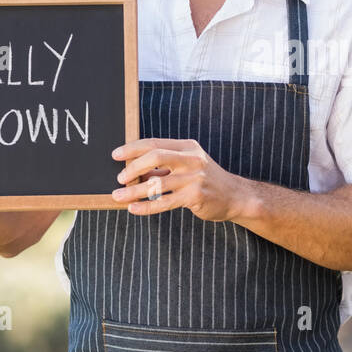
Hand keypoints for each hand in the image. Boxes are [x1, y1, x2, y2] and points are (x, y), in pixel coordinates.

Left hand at [110, 137, 249, 220]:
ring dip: (134, 191)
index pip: (154, 143)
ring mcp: (194, 178)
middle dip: (133, 167)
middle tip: (120, 178)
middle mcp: (192, 159)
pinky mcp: (195, 196)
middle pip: (155, 157)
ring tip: (118, 196)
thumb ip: (164, 165)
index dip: (132, 148)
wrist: (235, 196)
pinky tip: (134, 208)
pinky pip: (164, 202)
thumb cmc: (206, 180)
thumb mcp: (188, 165)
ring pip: (157, 183)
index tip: (116, 155)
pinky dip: (146, 206)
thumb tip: (133, 169)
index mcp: (187, 147)